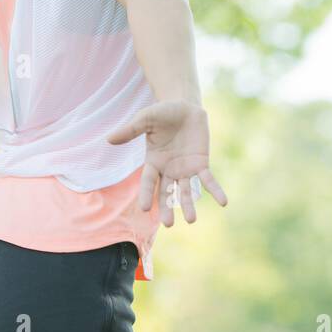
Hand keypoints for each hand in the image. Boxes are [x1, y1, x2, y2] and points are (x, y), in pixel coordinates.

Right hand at [107, 100, 227, 226]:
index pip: (149, 181)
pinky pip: (208, 180)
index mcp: (153, 162)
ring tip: (191, 220)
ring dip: (189, 205)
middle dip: (168, 208)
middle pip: (167, 193)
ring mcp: (185, 169)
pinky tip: (223, 202)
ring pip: (186, 191)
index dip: (147, 194)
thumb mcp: (144, 119)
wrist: (184, 106)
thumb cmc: (162, 113)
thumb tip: (108, 139)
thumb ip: (130, 130)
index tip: (145, 208)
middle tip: (168, 225)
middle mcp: (168, 170)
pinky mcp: (201, 164)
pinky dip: (216, 190)